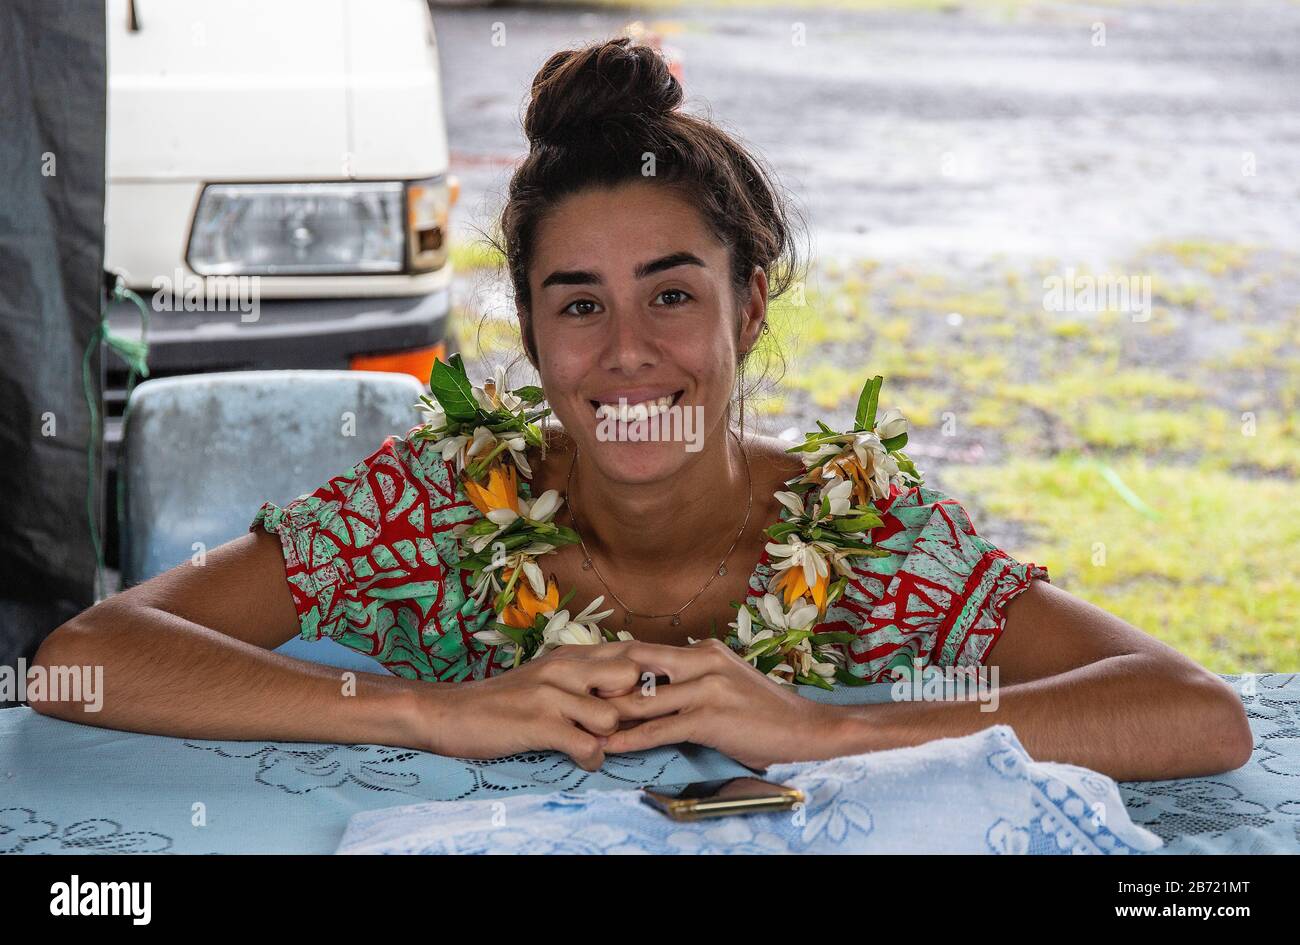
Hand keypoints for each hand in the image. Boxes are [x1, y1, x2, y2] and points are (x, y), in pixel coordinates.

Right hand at [415, 645, 641, 770]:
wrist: (448, 711)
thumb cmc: (504, 699)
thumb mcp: (547, 675)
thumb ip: (584, 674)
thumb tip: (629, 684)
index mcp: (569, 655)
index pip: (631, 652)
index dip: (651, 674)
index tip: (655, 694)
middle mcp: (563, 668)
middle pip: (630, 676)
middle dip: (634, 706)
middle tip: (622, 725)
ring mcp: (550, 695)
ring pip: (611, 717)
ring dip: (609, 739)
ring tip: (594, 744)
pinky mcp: (537, 724)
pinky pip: (586, 746)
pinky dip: (590, 760)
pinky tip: (580, 759)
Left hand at [600, 639, 840, 768]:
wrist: (806, 728)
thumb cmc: (764, 710)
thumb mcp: (727, 680)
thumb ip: (693, 677)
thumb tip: (655, 684)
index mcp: (704, 651)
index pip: (645, 653)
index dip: (611, 664)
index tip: (580, 674)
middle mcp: (702, 661)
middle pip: (636, 669)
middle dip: (601, 683)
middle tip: (567, 695)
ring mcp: (706, 688)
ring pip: (644, 700)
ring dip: (609, 714)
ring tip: (579, 724)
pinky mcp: (710, 717)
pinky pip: (660, 729)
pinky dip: (632, 739)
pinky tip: (610, 746)